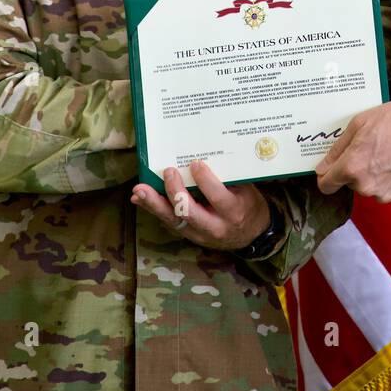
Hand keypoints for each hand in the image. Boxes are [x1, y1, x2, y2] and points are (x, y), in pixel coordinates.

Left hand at [131, 163, 270, 251]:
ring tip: (139, 191)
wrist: (251, 235)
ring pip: (173, 220)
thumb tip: (205, 154)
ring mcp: (200, 234)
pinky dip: (154, 209)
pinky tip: (140, 199)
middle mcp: (215, 226)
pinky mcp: (190, 236)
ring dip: (154, 204)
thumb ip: (228, 177)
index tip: (195, 163)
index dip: (205, 180)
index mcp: (233, 211)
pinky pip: (169, 222)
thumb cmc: (248, 204)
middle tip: (167, 172)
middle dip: (174, 192)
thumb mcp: (246, 190)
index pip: (217, 197)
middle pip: (189, 212)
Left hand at [315, 102, 390, 201]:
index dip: (326, 175)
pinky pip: (387, 190)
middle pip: (350, 183)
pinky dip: (390, 179)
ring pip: (369, 187)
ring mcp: (384, 194)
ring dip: (373, 175)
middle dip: (356, 168)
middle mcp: (365, 186)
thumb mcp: (359, 123)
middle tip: (371, 148)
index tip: (331, 168)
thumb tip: (322, 167)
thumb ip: (337, 149)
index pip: (326, 185)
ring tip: (389, 153)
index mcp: (352, 168)